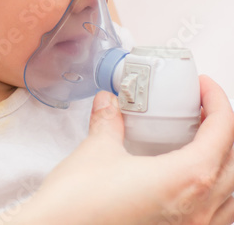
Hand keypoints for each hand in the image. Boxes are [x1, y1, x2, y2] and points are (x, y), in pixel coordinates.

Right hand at [7, 75, 233, 224]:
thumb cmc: (79, 203)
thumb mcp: (96, 151)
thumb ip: (110, 122)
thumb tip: (110, 102)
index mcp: (187, 178)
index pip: (222, 132)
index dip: (217, 102)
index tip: (203, 86)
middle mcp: (201, 208)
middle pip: (233, 160)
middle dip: (223, 129)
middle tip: (201, 109)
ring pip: (231, 193)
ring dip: (223, 163)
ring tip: (201, 146)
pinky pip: (218, 216)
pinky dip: (216, 194)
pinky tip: (194, 185)